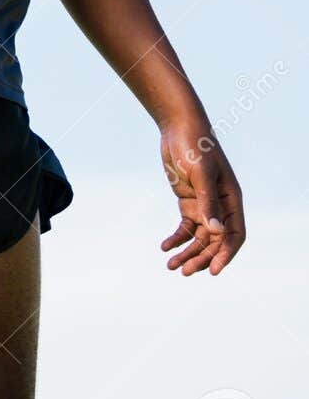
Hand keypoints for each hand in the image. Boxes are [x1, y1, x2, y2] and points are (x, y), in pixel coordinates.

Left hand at [159, 119, 245, 275]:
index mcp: (231, 200)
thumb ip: (208, 202)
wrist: (178, 127)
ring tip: (171, 266)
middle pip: (215, 241)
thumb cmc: (195, 145)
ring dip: (187, 252)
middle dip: (201, 258)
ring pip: (199, 237)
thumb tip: (215, 231)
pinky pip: (185, 227)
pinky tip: (164, 247)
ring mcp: (204, 205)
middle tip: (185, 272)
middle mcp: (220, 206)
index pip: (234, 235)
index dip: (225, 255)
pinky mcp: (188, 202)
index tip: (213, 271)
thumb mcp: (201, 174)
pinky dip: (176, 238)